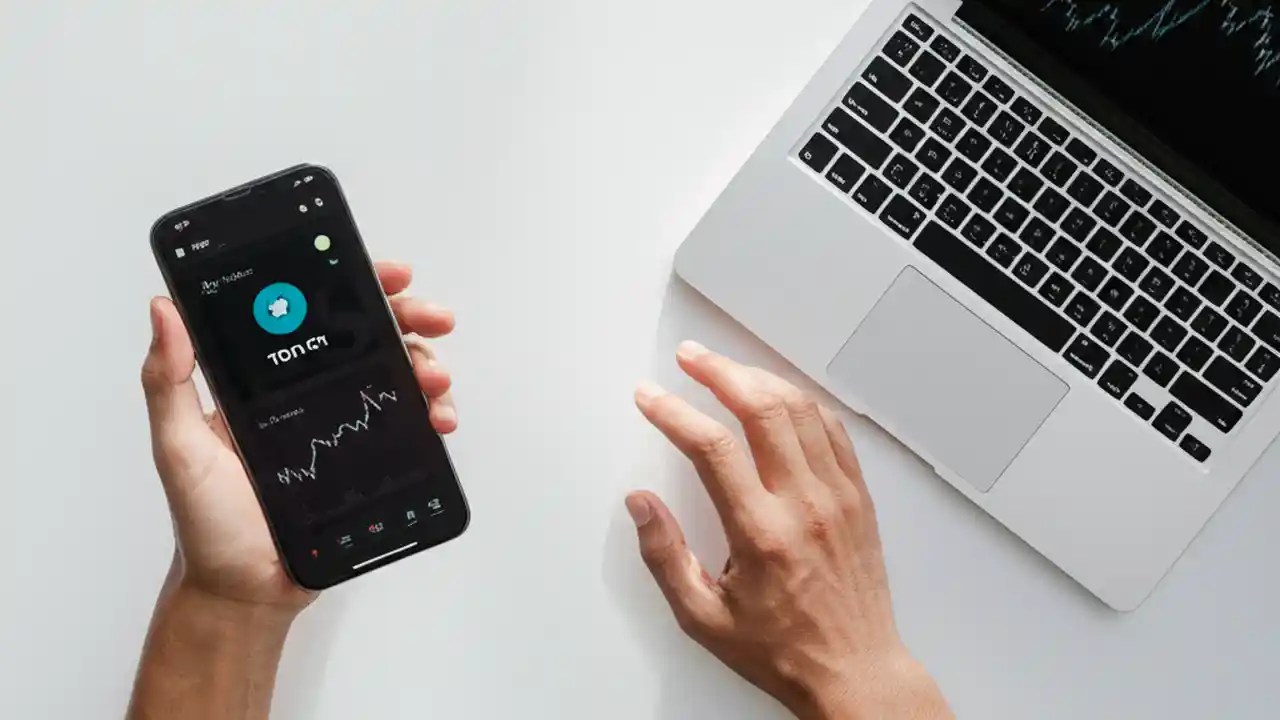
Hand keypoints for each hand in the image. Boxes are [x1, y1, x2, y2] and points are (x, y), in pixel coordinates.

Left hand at [140, 261, 456, 609]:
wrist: (247, 594)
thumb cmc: (207, 524)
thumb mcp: (178, 447)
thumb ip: (168, 382)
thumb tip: (164, 308)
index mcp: (267, 383)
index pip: (313, 316)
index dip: (353, 287)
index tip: (387, 275)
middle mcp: (309, 396)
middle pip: (368, 339)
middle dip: (409, 320)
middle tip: (435, 318)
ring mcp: (344, 428)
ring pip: (396, 378)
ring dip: (426, 366)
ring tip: (436, 381)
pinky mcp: (370, 463)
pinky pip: (408, 428)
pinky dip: (432, 415)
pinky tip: (439, 420)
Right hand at [628, 342, 950, 719]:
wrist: (856, 672)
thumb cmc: (783, 650)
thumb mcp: (704, 618)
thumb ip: (665, 557)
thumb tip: (641, 505)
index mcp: (762, 534)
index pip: (712, 448)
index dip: (673, 412)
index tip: (650, 397)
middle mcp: (804, 505)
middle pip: (761, 408)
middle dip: (718, 372)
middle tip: (689, 357)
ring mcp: (838, 496)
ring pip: (800, 409)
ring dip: (758, 377)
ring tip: (726, 368)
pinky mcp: (858, 497)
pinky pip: (833, 429)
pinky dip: (802, 401)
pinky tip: (779, 395)